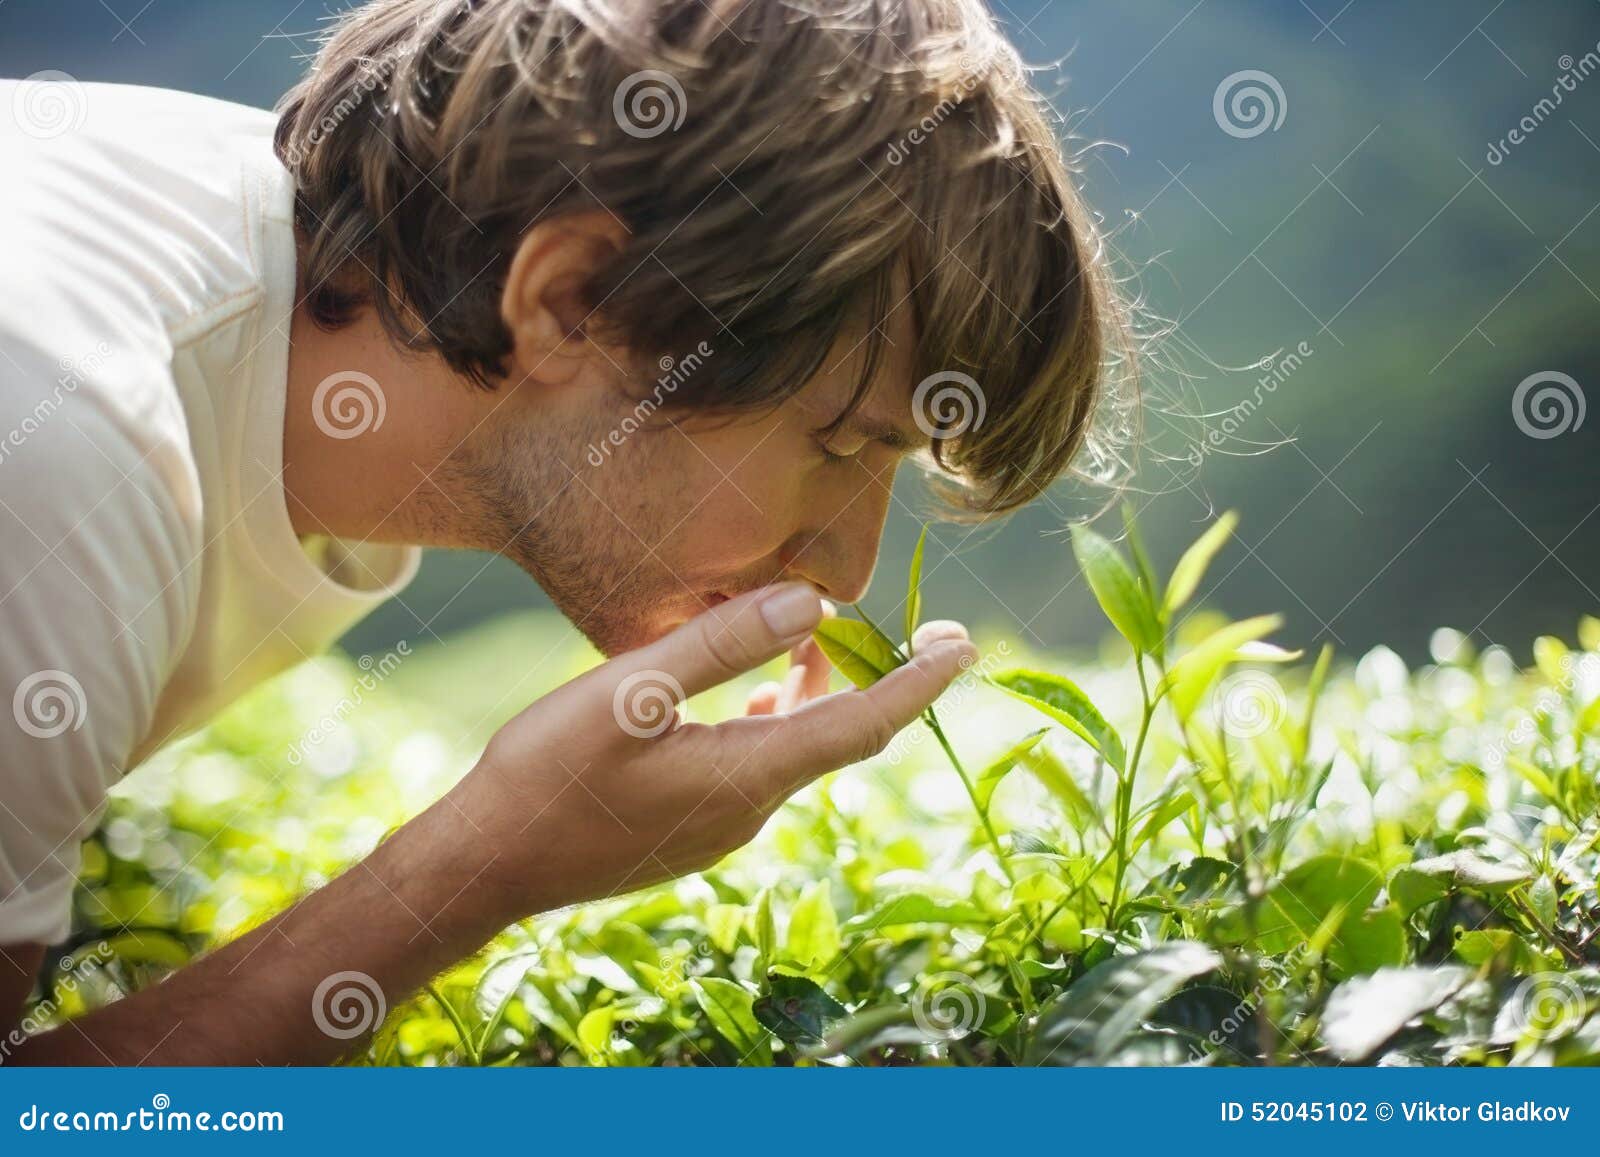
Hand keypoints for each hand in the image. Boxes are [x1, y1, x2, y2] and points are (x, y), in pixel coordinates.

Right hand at [448, 583, 974, 919]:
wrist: (486, 864)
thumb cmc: (547, 773)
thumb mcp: (631, 692)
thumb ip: (722, 642)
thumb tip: (812, 602)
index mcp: (749, 774)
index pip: (865, 723)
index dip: (920, 680)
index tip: (964, 643)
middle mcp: (751, 809)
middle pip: (837, 732)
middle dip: (868, 673)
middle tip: (884, 617)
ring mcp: (723, 826)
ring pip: (796, 747)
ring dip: (812, 691)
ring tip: (806, 632)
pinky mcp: (694, 829)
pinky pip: (760, 766)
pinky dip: (773, 718)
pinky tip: (748, 695)